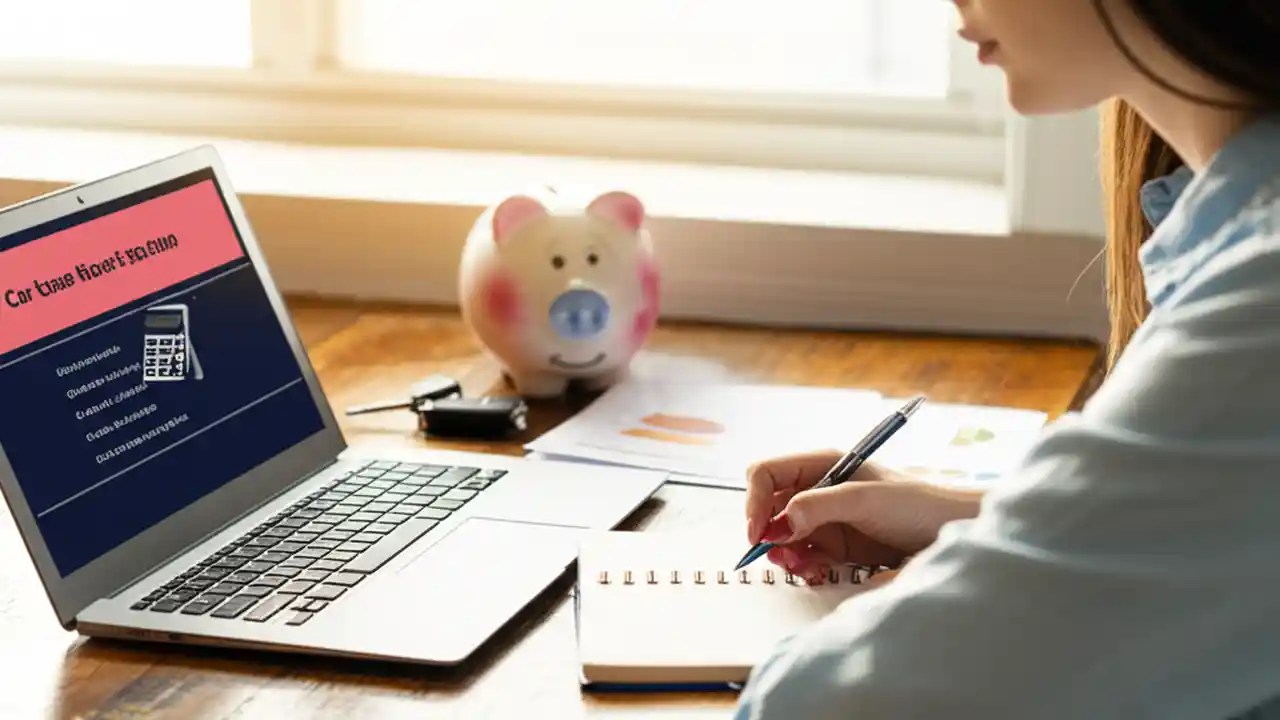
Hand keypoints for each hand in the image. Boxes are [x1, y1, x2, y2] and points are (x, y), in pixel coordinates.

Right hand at [745, 450, 983, 584]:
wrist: (952, 531)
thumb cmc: (915, 503)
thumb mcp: (865, 500)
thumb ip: (820, 506)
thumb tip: (781, 520)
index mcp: (822, 464)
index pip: (767, 474)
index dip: (755, 500)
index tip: (758, 532)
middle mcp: (819, 489)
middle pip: (769, 508)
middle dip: (768, 532)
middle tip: (780, 555)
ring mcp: (827, 519)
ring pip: (783, 536)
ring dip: (784, 553)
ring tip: (801, 567)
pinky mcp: (837, 546)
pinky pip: (804, 555)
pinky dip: (802, 566)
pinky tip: (814, 571)